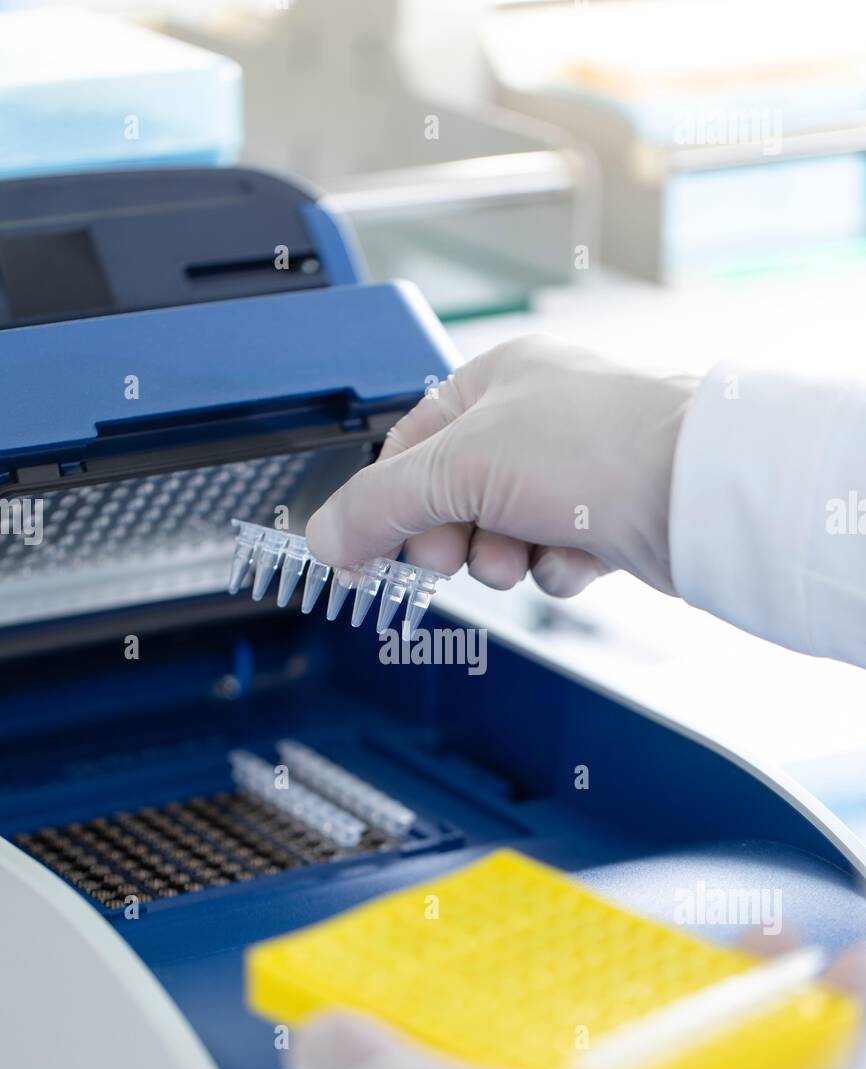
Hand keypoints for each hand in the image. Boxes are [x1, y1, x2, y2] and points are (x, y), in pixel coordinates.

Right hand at [306, 335, 694, 597]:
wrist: (699, 492)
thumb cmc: (598, 445)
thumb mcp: (459, 466)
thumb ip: (378, 505)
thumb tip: (325, 539)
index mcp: (492, 382)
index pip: (407, 447)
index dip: (383, 504)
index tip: (362, 553)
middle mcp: (532, 421)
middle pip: (450, 498)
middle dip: (451, 537)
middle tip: (454, 553)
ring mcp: (572, 471)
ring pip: (499, 535)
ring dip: (502, 558)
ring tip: (523, 554)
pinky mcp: (606, 519)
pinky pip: (550, 558)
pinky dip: (554, 569)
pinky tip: (574, 559)